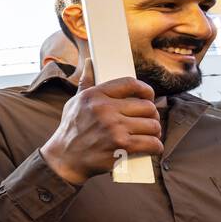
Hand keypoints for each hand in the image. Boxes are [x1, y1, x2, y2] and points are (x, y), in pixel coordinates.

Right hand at [39, 58, 163, 185]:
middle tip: (147, 121)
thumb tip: (90, 61)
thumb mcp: (74, 102)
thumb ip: (86, 82)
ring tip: (148, 135)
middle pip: (147, 106)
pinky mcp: (121, 147)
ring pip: (153, 125)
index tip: (149, 96)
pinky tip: (151, 147)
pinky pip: (152, 143)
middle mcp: (105, 110)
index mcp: (95, 96)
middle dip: (151, 115)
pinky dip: (155, 147)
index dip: (145, 89)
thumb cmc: (71, 130)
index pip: (130, 83)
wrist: (65, 159)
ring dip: (154, 132)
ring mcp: (114, 129)